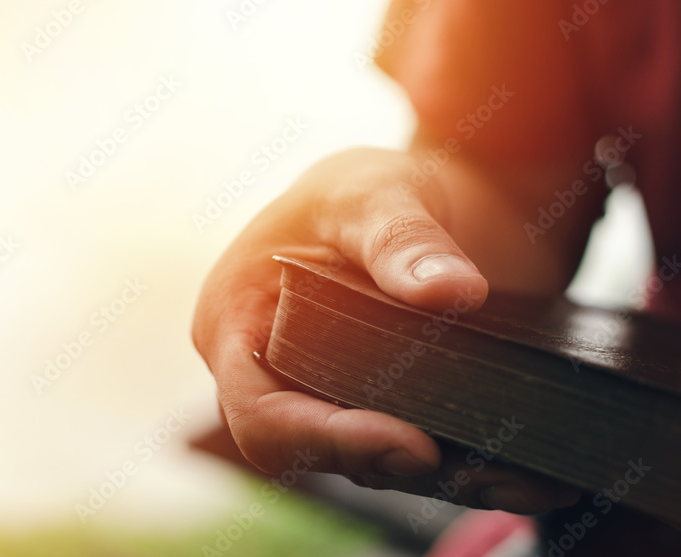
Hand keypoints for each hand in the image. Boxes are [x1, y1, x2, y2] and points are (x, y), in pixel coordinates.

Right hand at [192, 147, 580, 513]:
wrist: (431, 196)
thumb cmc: (371, 186)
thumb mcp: (377, 192)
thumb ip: (403, 240)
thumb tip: (452, 291)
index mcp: (234, 322)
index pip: (259, 411)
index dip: (325, 439)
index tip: (409, 443)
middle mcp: (271, 373)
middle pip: (313, 451)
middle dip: (392, 464)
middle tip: (477, 466)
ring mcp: (326, 395)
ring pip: (368, 464)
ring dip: (441, 476)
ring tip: (520, 479)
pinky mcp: (379, 408)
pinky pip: (409, 453)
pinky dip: (462, 466)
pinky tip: (525, 474)